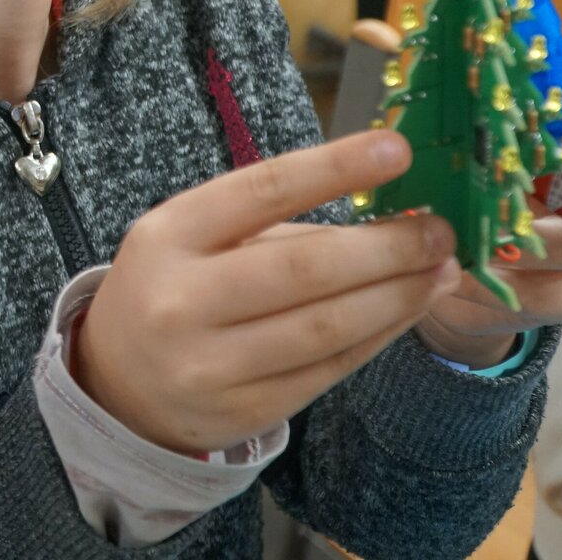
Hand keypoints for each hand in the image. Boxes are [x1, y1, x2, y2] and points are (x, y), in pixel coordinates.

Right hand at [74, 130, 457, 454]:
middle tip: (440, 229)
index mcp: (169, 235)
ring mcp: (212, 363)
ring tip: (442, 270)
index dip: (334, 169)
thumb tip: (385, 209)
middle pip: (305, 269)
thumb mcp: (191, 236)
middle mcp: (183, 299)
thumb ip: (271, 222)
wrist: (119, 382)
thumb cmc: (172, 286)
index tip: (397, 150)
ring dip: (399, 296)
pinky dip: (380, 335)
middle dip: (388, 247)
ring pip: (328, 326)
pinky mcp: (247, 410)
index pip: (261, 191)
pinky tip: (407, 309)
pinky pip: (331, 370)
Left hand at [415, 76, 561, 366]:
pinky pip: (559, 293)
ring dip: (536, 245)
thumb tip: (375, 37)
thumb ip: (429, 108)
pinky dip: (513, 289)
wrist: (444, 276)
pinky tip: (476, 282)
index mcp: (560, 143)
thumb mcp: (443, 151)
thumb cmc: (454, 195)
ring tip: (489, 245)